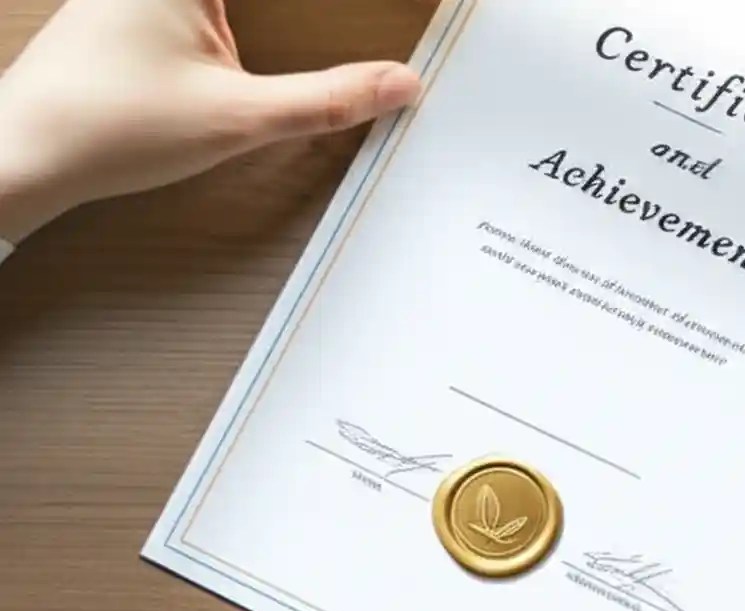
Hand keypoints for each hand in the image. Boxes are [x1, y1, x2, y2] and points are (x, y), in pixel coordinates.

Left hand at [0, 0, 421, 242]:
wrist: (21, 155)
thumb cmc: (108, 128)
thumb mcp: (239, 117)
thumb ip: (328, 99)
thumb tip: (397, 84)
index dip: (339, 6)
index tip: (401, 8)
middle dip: (306, 13)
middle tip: (370, 20)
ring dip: (280, 17)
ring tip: (340, 25)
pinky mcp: (126, 4)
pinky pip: (204, 2)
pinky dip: (233, 15)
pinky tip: (241, 39)